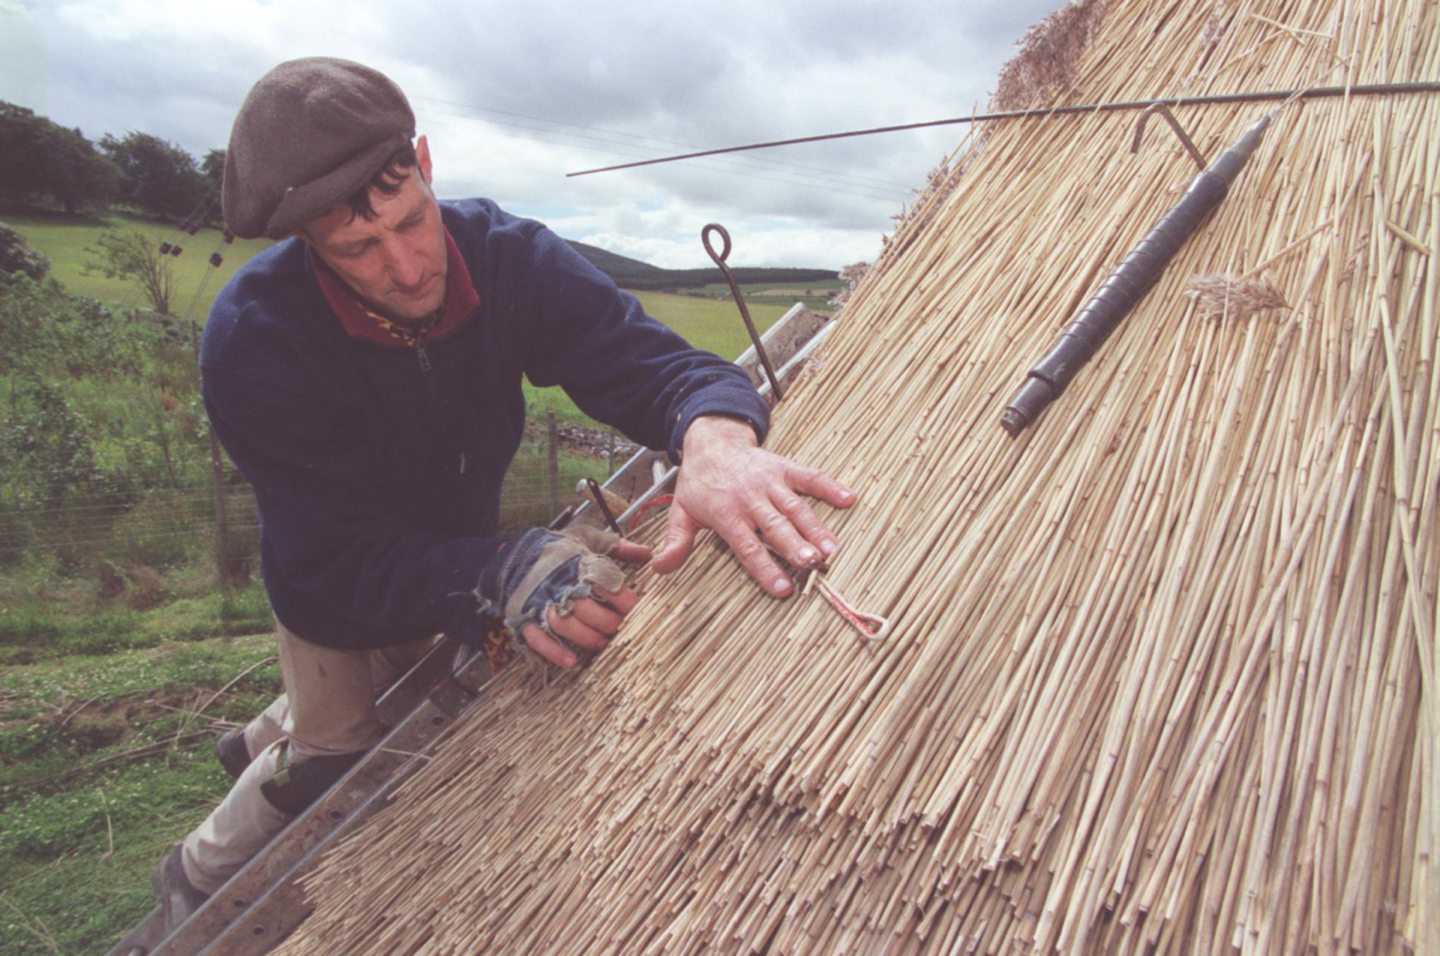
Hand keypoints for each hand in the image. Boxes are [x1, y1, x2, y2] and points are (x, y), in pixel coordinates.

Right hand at [519, 539, 648, 667]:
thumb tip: (648, 553)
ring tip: (602, 643)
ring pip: (565, 625)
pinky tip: (571, 661)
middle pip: (586, 608)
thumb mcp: (587, 539)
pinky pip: (538, 638)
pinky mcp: (524, 617)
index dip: (624, 599)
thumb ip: (618, 547)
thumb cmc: (557, 550)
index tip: (638, 609)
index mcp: (575, 563)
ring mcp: (539, 602)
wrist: (512, 555)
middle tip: (621, 629)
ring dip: (587, 638)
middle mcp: (558, 584)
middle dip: (608, 622)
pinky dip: (554, 651)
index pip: (604, 582)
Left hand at [651, 416, 855, 595]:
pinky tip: (849, 498)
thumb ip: (676, 543)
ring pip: (796, 507)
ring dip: (815, 527)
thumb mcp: (681, 512)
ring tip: (833, 548)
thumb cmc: (699, 483)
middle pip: (776, 527)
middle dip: (795, 546)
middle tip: (813, 563)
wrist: (711, 441)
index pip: (747, 546)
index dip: (765, 568)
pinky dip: (829, 487)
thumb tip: (660, 569)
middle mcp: (751, 499)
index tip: (782, 589)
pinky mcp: (785, 468)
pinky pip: (809, 477)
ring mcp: (770, 482)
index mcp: (727, 514)